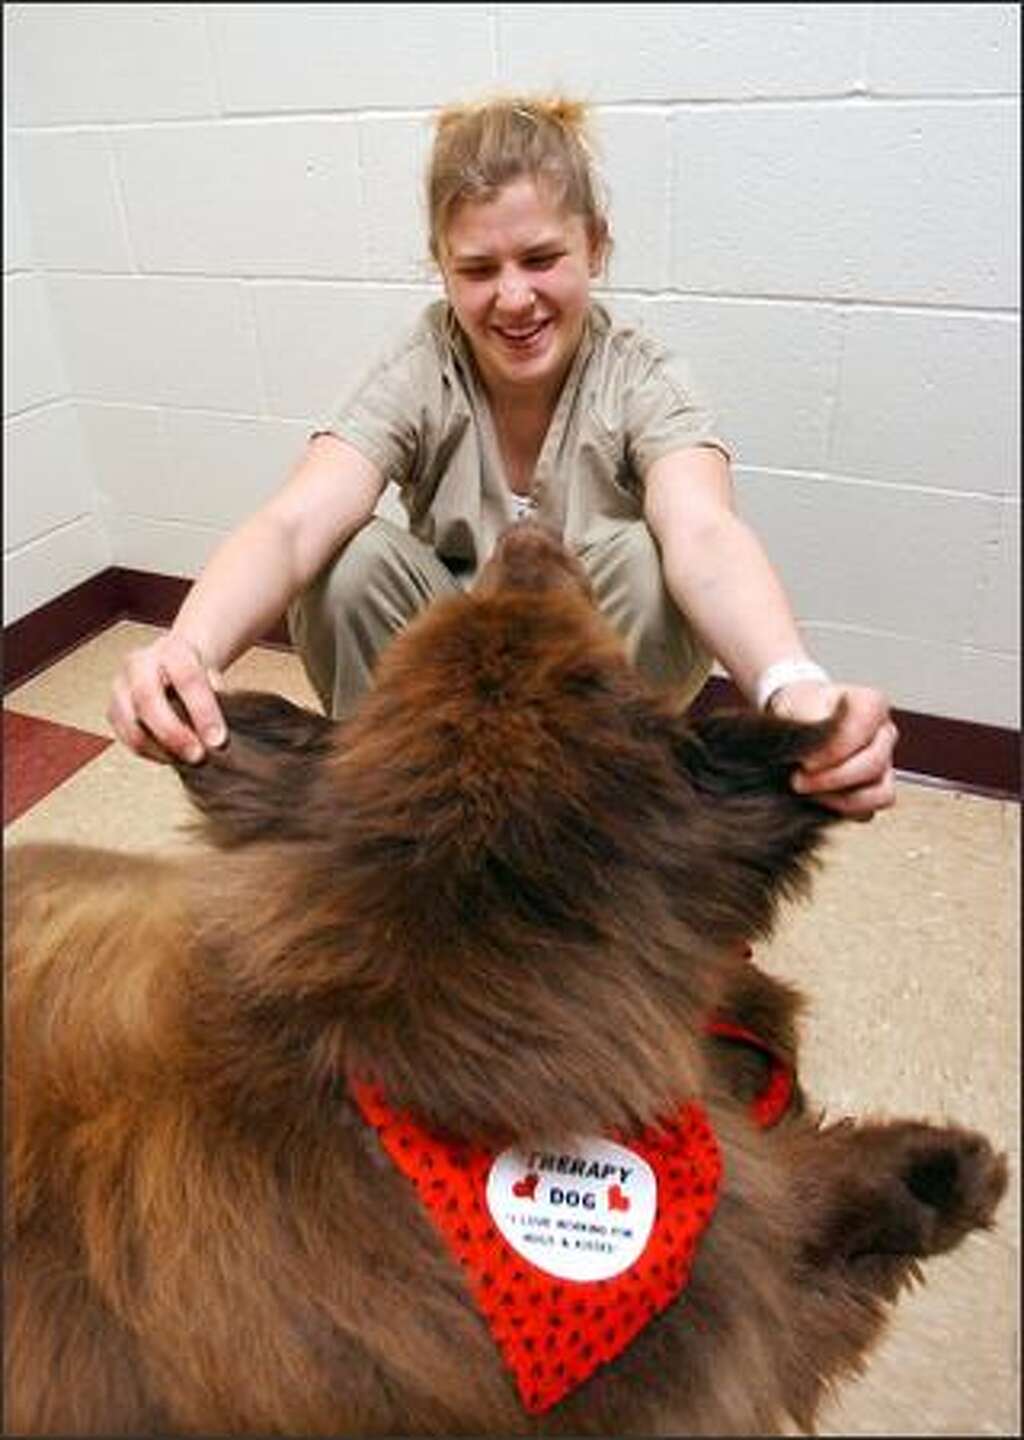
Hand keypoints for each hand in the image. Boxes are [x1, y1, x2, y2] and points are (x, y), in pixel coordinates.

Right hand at [107, 634, 226, 764]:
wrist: (170, 663)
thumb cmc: (196, 674)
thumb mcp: (214, 677)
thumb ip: (216, 699)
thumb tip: (214, 736)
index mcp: (172, 651)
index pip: (187, 679)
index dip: (203, 712)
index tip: (219, 741)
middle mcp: (139, 664)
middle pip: (147, 699)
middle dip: (174, 734)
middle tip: (197, 756)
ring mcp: (120, 686)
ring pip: (130, 723)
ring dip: (159, 748)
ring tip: (184, 760)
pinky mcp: (112, 709)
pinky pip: (125, 736)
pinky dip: (148, 752)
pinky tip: (170, 756)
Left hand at [769, 680, 897, 820]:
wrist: (789, 728)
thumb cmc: (797, 713)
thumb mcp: (794, 707)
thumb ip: (807, 721)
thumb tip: (815, 745)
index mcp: (871, 704)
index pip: (864, 727)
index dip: (834, 749)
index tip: (805, 760)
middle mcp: (885, 734)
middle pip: (873, 764)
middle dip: (831, 778)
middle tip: (798, 780)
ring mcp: (885, 764)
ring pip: (880, 792)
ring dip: (840, 799)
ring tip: (809, 792)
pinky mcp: (876, 791)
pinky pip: (870, 810)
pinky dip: (843, 810)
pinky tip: (819, 799)